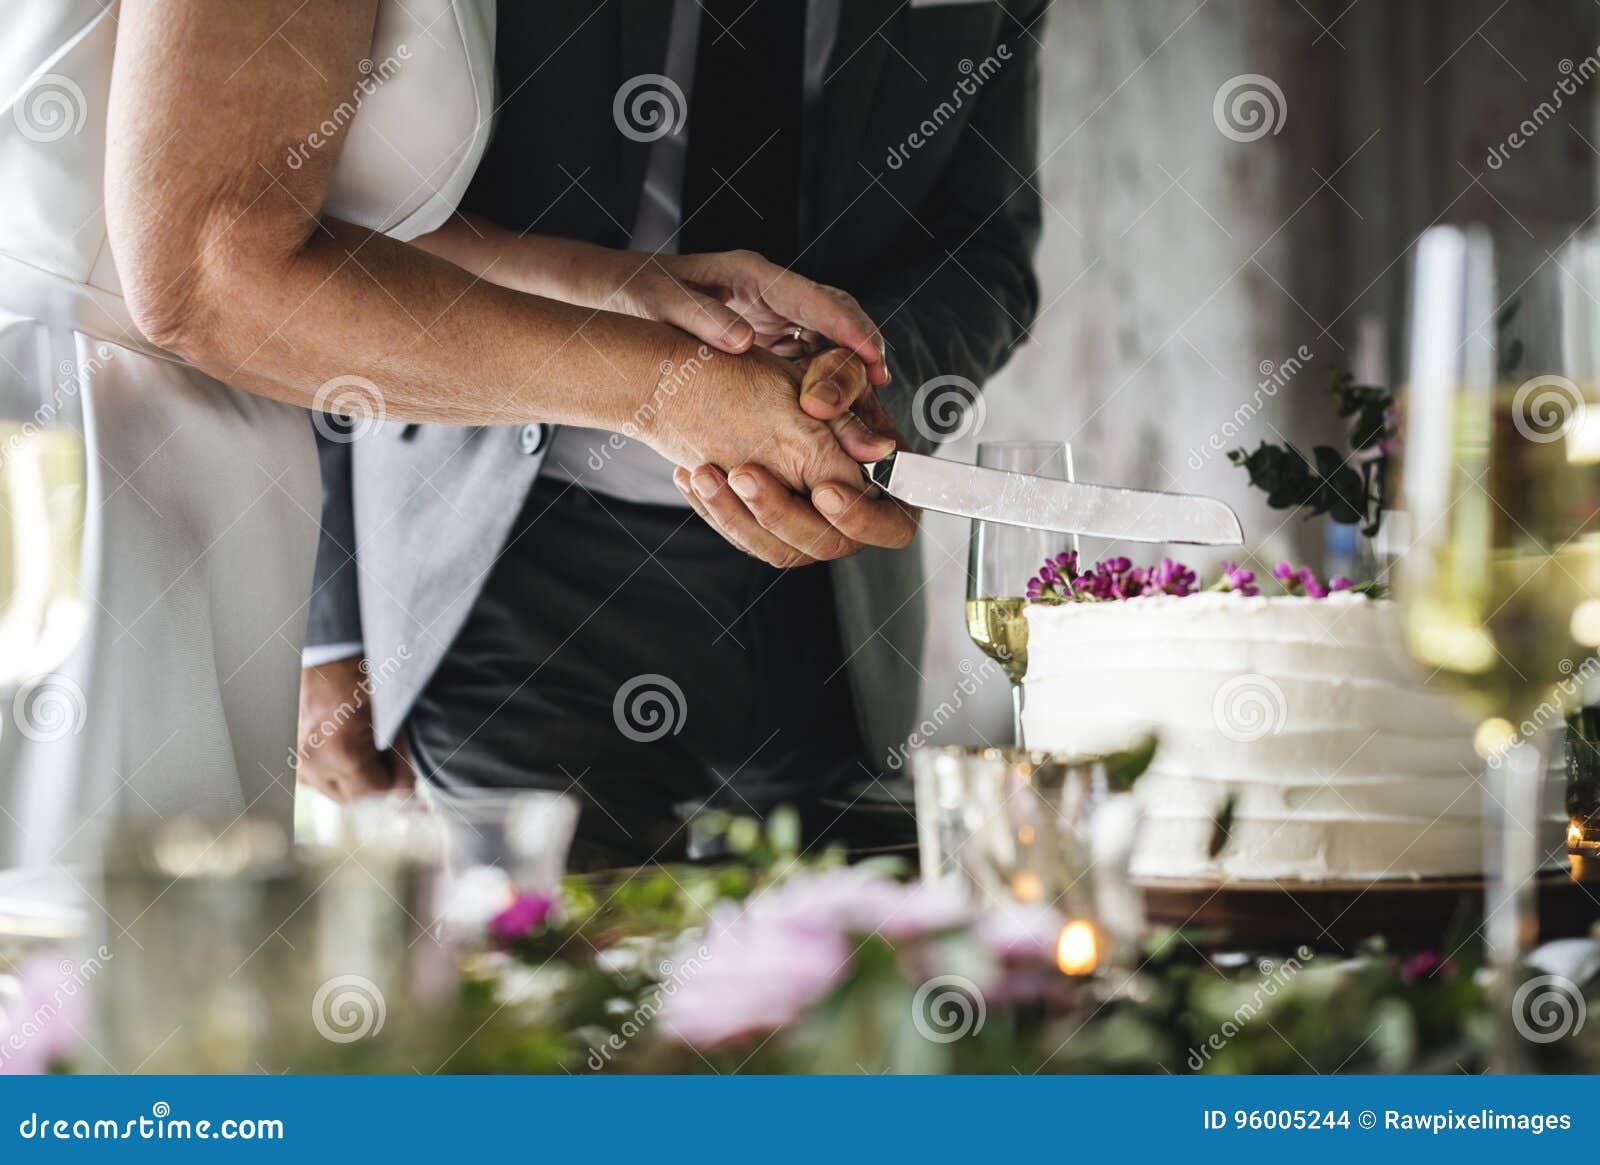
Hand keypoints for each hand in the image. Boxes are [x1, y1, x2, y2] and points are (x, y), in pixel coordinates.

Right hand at [296, 658, 412, 803]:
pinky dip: (328, 769)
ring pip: (329, 789)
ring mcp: (296, 757)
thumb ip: (400, 759)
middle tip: (386, 762)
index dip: (393, 781)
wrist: (329, 651)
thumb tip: (405, 791)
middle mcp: (313, 761)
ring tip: (362, 751)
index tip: (401, 768)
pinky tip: (341, 747)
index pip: (375, 791)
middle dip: (372, 784)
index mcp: (342, 752)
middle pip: (351, 798)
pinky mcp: (288, 751)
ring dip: (349, 779)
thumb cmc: (365, 678)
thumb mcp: (391, 719)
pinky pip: (311, 776)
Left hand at [602, 249, 887, 385]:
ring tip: (869, 410)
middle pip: (836, 319)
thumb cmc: (637, 291)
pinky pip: (811, 366)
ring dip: (850, 377)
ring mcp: (777, 320)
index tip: (873, 357)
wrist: (621, 297)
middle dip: (860, 352)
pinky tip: (837, 424)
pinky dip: (828, 392)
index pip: (816, 299)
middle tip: (878, 389)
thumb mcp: (660, 300)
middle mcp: (775, 296)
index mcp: (754, 275)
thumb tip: (742, 341)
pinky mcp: (772, 345)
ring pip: (830, 345)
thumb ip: (700, 318)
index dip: (849, 328)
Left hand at [663, 348, 919, 566]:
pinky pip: (747, 540)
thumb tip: (875, 446)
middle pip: (828, 545)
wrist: (752, 387)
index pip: (893, 526)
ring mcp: (811, 529)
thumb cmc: (809, 376)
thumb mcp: (832, 370)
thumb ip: (849, 395)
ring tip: (704, 473)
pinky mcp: (771, 532)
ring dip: (737, 516)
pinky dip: (718, 513)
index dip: (860, 516)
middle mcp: (851, 516)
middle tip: (744, 473)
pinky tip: (690, 476)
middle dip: (782, 512)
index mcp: (886, 483)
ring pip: (780, 550)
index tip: (823, 490)